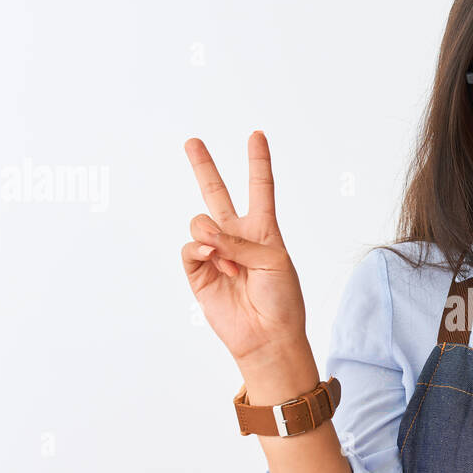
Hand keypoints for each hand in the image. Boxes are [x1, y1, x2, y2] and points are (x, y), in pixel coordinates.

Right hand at [180, 131, 305, 364]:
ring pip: (200, 222)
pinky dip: (201, 250)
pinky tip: (215, 261)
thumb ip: (240, 241)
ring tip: (230, 262)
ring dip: (213, 235)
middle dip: (204, 167)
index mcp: (264, 230)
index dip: (258, 162)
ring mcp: (216, 253)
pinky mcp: (199, 273)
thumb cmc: (281, 300)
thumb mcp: (273, 261)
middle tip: (192, 141)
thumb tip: (206, 235)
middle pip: (217, 194)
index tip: (257, 135)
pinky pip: (190, 248)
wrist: (268, 336)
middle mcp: (237, 237)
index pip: (260, 189)